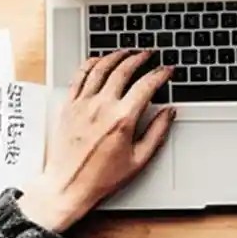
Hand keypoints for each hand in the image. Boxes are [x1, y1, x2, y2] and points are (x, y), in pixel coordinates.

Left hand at [18, 50, 174, 231]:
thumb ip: (157, 132)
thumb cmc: (101, 178)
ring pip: (100, 68)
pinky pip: (79, 77)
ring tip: (126, 51)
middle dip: (139, 58)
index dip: (160, 74)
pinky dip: (90, 64)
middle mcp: (102, 107)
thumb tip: (169, 113)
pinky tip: (97, 60)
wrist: (67, 186)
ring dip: (116, 56)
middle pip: (123, 70)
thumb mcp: (138, 160)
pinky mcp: (69, 107)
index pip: (146, 86)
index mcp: (122, 120)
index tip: (166, 70)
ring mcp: (83, 105)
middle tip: (148, 54)